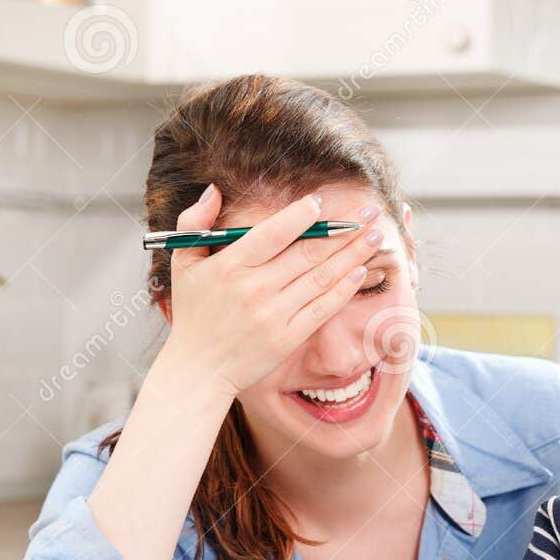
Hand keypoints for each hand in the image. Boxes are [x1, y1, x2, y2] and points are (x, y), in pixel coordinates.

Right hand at [163, 185, 383, 397]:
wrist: (198, 370)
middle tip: (368, 212)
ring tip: (376, 236)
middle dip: (343, 230)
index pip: (274, 233)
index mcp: (230, 266)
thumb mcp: (183, 264)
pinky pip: (323, 308)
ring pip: (322, 277)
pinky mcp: (288, 338)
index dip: (302, 215)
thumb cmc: (193, 313)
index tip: (322, 202)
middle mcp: (254, 289)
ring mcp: (274, 315)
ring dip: (353, 254)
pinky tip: (362, 271)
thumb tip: (214, 190)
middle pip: (308, 252)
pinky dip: (344, 289)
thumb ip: (194, 224)